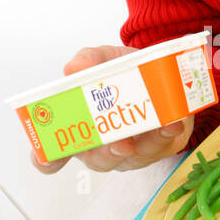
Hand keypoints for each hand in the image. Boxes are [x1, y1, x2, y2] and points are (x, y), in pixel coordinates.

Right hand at [30, 44, 194, 173]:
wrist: (160, 76)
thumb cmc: (124, 74)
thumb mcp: (104, 59)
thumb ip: (89, 60)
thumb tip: (74, 68)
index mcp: (79, 127)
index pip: (55, 154)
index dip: (47, 160)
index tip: (47, 160)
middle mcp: (100, 146)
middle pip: (96, 159)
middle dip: (107, 151)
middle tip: (117, 143)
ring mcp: (128, 152)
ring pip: (130, 157)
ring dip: (142, 145)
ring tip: (152, 129)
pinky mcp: (155, 150)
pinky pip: (159, 148)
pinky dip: (166, 134)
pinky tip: (172, 123)